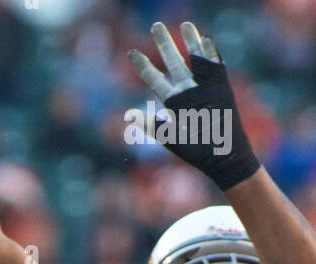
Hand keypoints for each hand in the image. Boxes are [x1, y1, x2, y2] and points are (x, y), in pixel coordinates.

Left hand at [129, 21, 259, 190]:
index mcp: (172, 102)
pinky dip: (210, 53)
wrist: (221, 154)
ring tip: (185, 25)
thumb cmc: (195, 149)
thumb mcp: (169, 137)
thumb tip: (127, 116)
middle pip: (173, 62)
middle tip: (156, 26)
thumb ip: (149, 124)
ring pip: (195, 58)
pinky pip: (215, 65)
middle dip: (165, 44)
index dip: (143, 66)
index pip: (154, 80)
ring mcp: (204, 86)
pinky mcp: (221, 85)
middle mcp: (187, 90)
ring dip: (190, 41)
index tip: (131, 52)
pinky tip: (205, 39)